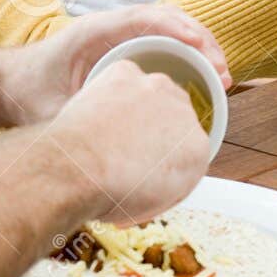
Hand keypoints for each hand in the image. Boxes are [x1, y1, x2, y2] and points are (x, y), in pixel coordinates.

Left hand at [5, 5, 229, 123]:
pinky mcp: (124, 47)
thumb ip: (77, 121)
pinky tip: (205, 78)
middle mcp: (111, 26)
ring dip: (199, 46)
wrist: (10, 84)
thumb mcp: (52, 110)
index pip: (144, 17)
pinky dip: (187, 54)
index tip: (205, 49)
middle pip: (167, 19)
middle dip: (201, 40)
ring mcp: (119, 34)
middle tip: (224, 72)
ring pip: (170, 29)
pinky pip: (163, 41)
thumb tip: (105, 146)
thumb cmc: (28, 93)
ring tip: (223, 77)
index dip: (179, 29)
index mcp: (94, 31)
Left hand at [45, 60, 209, 224]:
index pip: (188, 147)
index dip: (165, 157)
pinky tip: (97, 111)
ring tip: (108, 132)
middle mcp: (185, 113)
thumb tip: (159, 175)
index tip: (146, 165)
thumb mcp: (153, 204)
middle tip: (126, 149)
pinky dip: (112, 90)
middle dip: (154, 129)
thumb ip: (168, 181)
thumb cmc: (111, 194)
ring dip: (135, 107)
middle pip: (173, 116)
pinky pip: (124, 77)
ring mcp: (157, 88)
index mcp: (198, 148)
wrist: (78, 171)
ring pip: (151, 93)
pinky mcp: (127, 72)